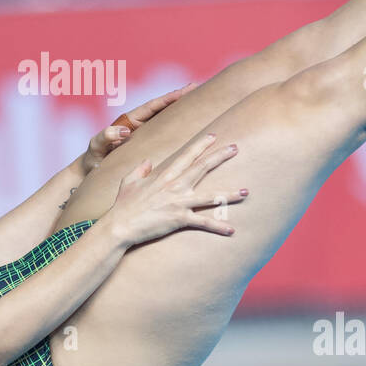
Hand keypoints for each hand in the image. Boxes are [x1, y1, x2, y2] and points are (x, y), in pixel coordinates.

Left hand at [79, 83, 197, 175]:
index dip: (168, 99)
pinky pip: (164, 132)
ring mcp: (143, 133)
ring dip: (181, 110)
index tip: (184, 91)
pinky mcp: (146, 143)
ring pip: (166, 119)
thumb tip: (124, 130)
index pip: (152, 107)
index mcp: (129, 121)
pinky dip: (177, 126)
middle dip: (179, 97)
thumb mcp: (97, 145)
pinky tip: (190, 126)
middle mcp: (138, 124)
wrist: (92, 168)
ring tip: (199, 100)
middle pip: (162, 108)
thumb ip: (105, 136)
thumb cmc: (93, 157)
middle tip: (197, 87)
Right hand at [105, 133, 246, 245]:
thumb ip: (139, 169)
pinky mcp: (179, 219)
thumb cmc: (122, 205)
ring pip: (210, 196)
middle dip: (220, 156)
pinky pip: (203, 223)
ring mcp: (178, 202)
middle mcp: (174, 186)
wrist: (119, 226)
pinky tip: (231, 230)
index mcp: (163, 175)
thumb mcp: (128, 181)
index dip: (200, 145)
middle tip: (236, 147)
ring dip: (229, 194)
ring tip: (246, 192)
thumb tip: (148, 161)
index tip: (213, 136)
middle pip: (202, 167)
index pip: (186, 156)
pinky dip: (218, 226)